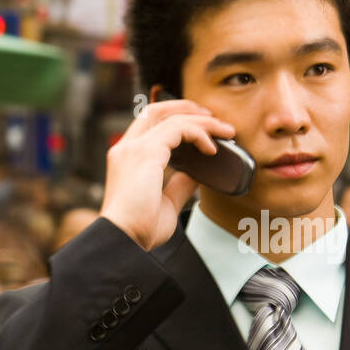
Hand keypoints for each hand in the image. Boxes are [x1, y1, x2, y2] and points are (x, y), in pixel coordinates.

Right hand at [99, 98, 235, 250]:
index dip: (175, 118)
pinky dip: (199, 133)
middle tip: (214, 118)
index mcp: (127, 158)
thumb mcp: (166, 203)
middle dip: (188, 109)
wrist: (123, 240)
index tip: (201, 127)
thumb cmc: (139, 229)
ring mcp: (134, 148)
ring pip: (171, 117)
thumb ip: (179, 185)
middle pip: (157, 110)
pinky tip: (212, 148)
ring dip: (202, 121)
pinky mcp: (145, 152)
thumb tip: (196, 174)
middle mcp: (127, 148)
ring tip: (225, 131)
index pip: (149, 124)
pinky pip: (178, 129)